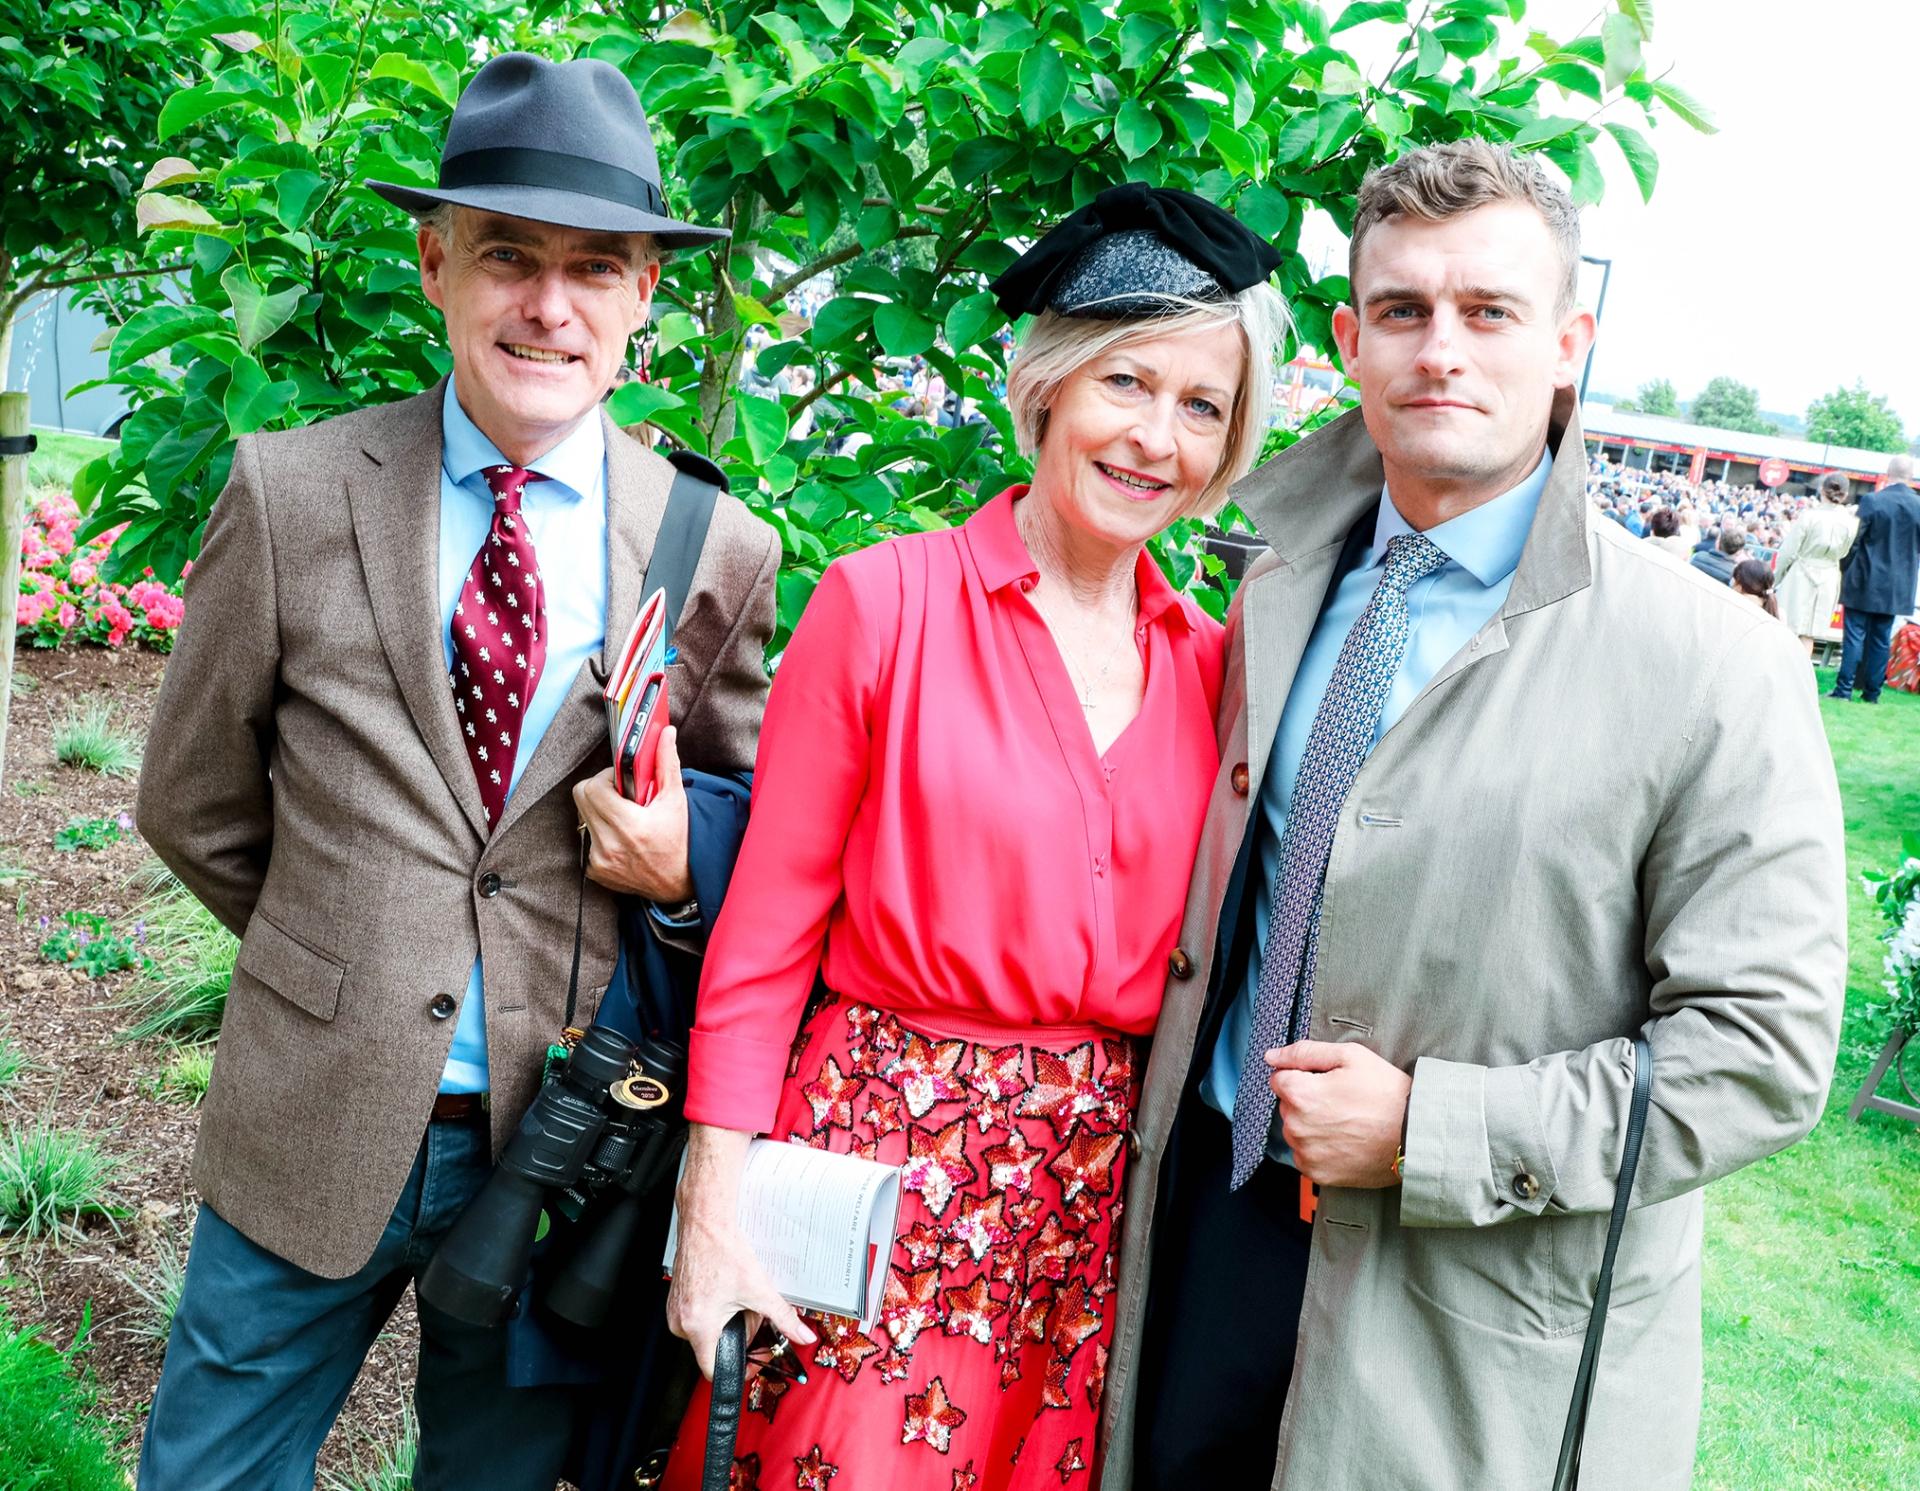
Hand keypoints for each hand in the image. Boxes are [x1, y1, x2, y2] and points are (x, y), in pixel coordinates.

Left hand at [572, 727, 692, 900]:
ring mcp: (599, 860)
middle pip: (581, 798)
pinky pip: (587, 840)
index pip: (592, 787)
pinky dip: (601, 834)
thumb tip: (665, 733)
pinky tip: (621, 838)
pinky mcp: (595, 871)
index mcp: (628, 825)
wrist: (681, 883)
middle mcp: (609, 845)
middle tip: (620, 795)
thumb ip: (667, 763)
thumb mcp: (676, 800)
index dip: (606, 777)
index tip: (622, 780)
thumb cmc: (681, 840)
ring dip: (600, 812)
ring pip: (583, 818)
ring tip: (623, 817)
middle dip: (598, 790)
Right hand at [665, 1129, 816, 1378]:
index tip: (752, 1362)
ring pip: (709, 1333)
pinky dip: (716, 1312)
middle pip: (716, 1348)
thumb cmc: (723, 1251)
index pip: (713, 1370)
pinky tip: (725, 1292)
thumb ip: (784, 1318)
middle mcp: (681, 1324)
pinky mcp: (676, 1302)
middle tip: (753, 1315)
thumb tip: (802, 1336)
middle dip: (740, 1336)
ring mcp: (676, 1313)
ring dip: (729, 1322)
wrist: (705, 1224)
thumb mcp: (759, 1289)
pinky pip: (698, 1319)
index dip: (737, 1369)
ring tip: (738, 1298)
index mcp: (700, 1326)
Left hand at [1266, 1040, 1410, 1189]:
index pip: (1280, 1078)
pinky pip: (1306, 1155)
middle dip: (1307, 1100)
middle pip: (1288, 1105)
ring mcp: (1306, 1153)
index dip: (1304, 1075)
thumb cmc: (1386, 1093)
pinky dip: (1320, 1148)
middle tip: (1343, 1101)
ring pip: (1296, 1130)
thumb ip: (1304, 1052)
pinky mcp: (1318, 1173)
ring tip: (1347, 1122)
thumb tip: (1272, 1056)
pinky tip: (1344, 1140)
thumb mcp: (1350, 1056)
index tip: (1327, 1081)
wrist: (1416, 1135)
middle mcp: (1296, 1126)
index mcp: (1300, 1095)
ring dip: (1312, 1124)